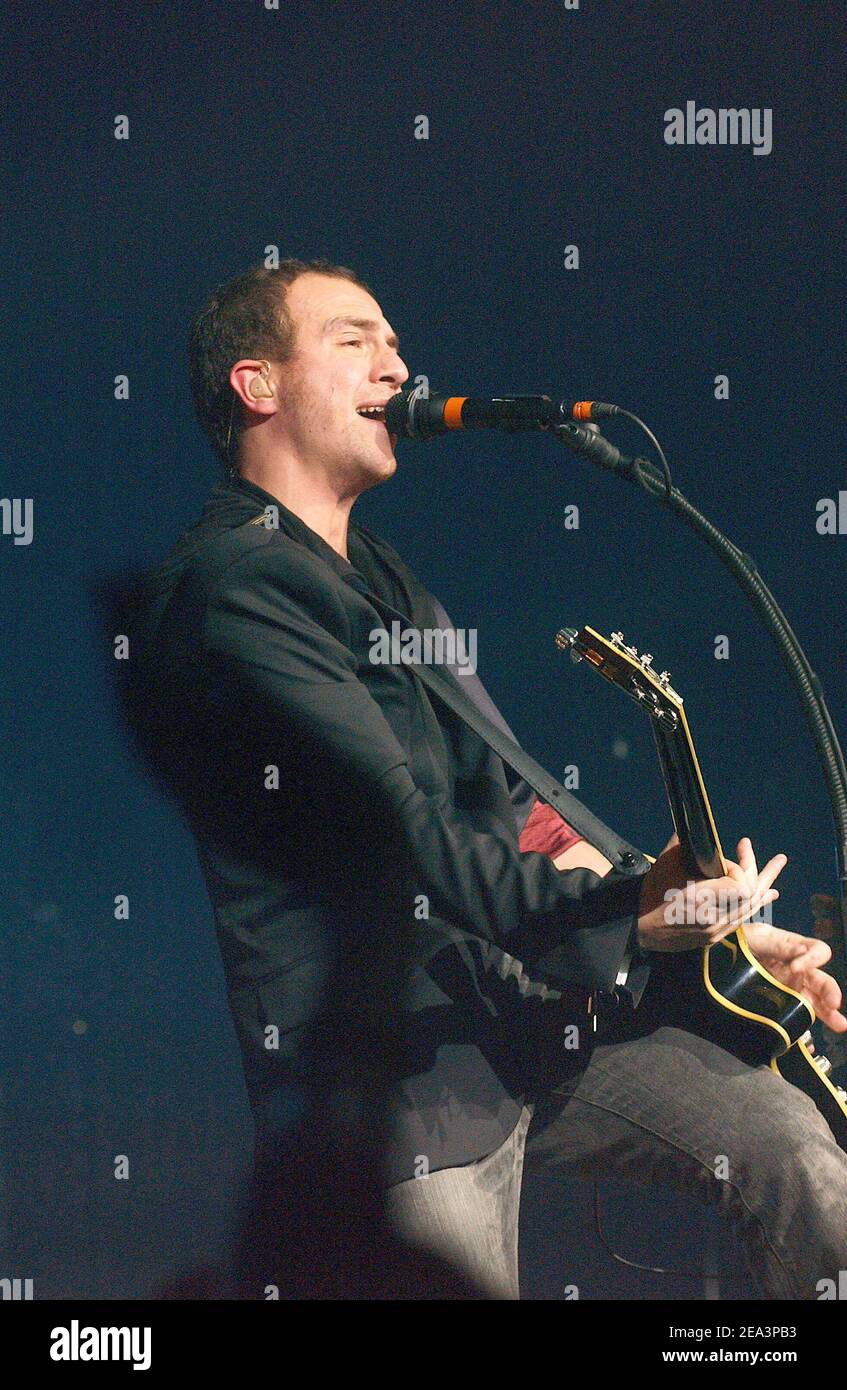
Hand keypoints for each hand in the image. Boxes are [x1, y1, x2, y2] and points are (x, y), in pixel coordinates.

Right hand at [637, 832, 784, 952]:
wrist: (640, 930)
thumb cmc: (650, 895)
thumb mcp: (664, 865)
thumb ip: (684, 847)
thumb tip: (694, 830)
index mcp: (700, 898)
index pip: (742, 885)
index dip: (738, 868)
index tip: (723, 858)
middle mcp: (713, 917)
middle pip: (751, 894)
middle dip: (756, 869)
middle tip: (750, 848)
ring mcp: (716, 930)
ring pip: (751, 906)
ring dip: (764, 884)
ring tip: (777, 865)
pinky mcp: (715, 936)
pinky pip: (743, 918)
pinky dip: (756, 902)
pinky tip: (768, 894)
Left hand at [742, 923, 846, 1033]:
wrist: (715, 958)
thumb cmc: (738, 941)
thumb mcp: (754, 937)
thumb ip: (776, 944)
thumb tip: (801, 952)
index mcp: (794, 948)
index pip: (818, 951)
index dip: (812, 958)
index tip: (796, 967)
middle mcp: (797, 970)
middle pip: (822, 980)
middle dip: (830, 991)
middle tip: (833, 1003)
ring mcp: (789, 989)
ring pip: (815, 1001)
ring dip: (828, 1013)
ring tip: (839, 1025)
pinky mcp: (779, 1005)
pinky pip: (797, 1015)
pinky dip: (805, 1025)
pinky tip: (812, 1035)